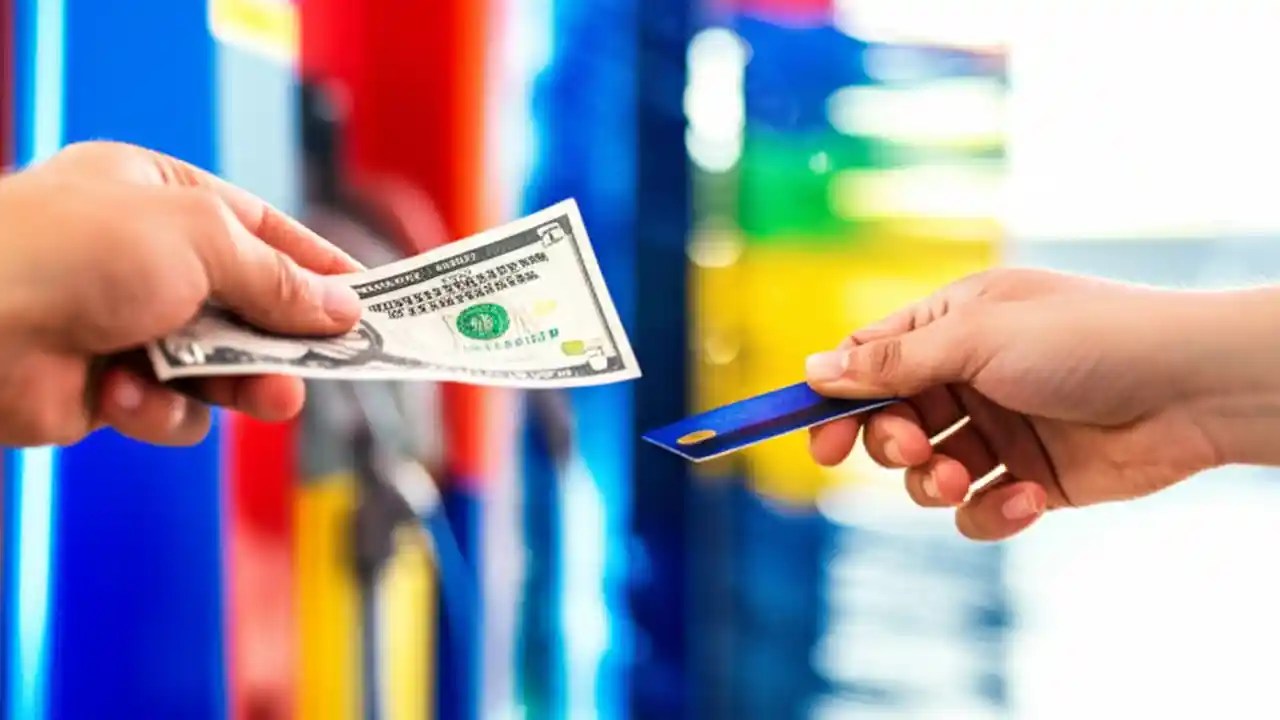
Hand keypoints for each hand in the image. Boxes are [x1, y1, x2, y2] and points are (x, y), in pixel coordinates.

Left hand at [0, 141, 363, 446]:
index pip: (262, 229)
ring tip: (269, 398)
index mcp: (159, 196)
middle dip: (288, 337)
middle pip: (248, 305)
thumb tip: (342, 307)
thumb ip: (279, 278)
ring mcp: (123, 323)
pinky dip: (160, 408)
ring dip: (240, 384)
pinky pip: (171, 407)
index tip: (369, 299)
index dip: (319, 265)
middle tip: (337, 362)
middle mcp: (143, 257)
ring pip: (219, 366)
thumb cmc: (72, 251)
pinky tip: (127, 394)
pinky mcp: (107, 387)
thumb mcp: (202, 240)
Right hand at [804, 268, 1279, 540]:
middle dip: (891, 443)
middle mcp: (969, 377)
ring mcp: (1000, 430)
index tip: (817, 441)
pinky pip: (979, 509)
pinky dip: (991, 512)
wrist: (1191, 389)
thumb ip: (891, 363)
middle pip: (889, 421)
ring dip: (933, 483)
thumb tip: (812, 369)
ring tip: (962, 480)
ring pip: (926, 474)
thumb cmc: (1085, 340)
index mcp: (951, 325)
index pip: (869, 362)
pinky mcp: (1030, 480)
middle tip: (913, 448)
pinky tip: (1025, 499)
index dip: (837, 401)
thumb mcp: (976, 340)